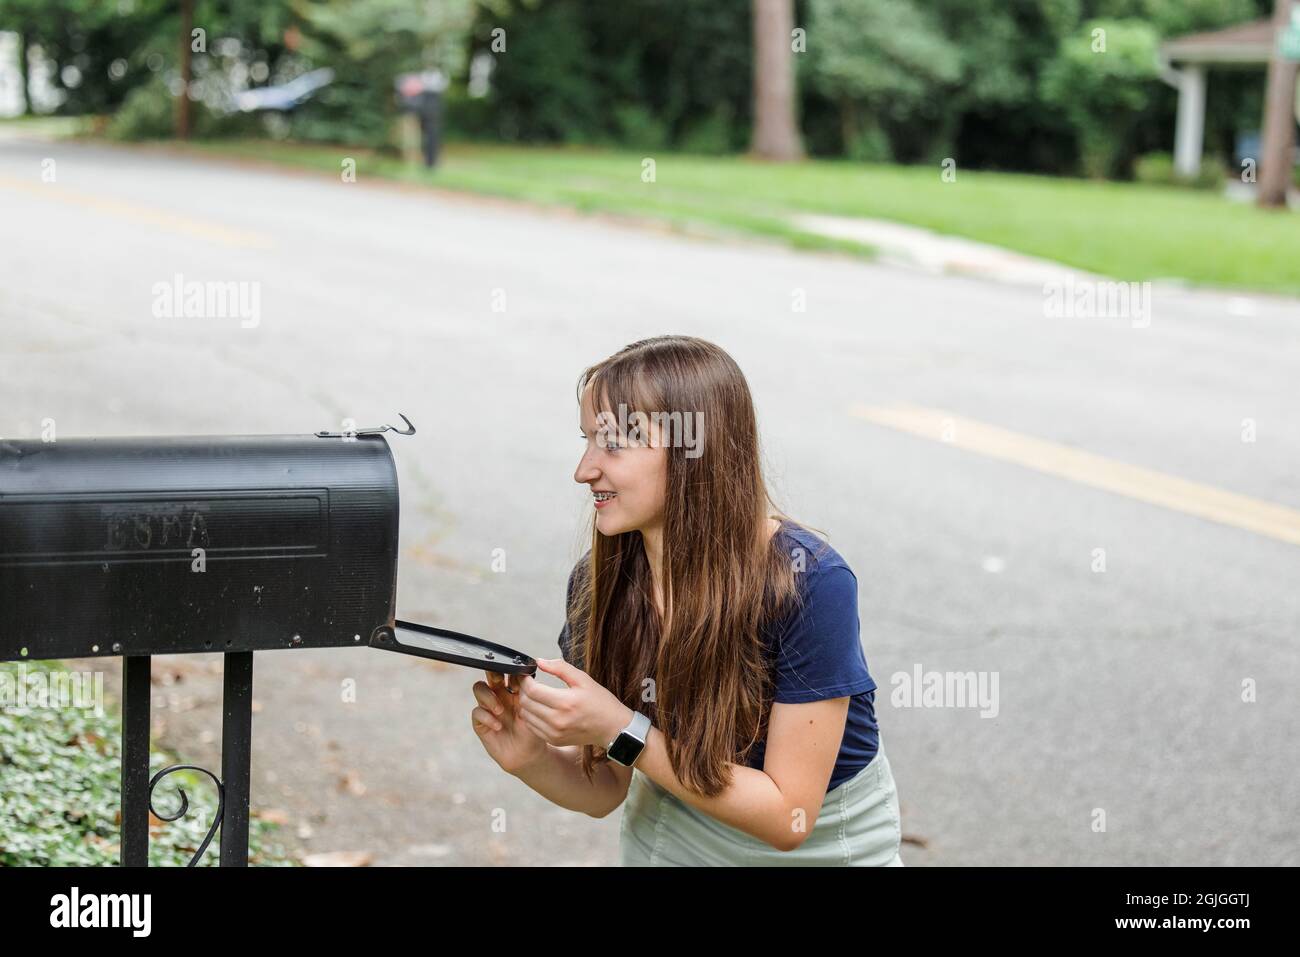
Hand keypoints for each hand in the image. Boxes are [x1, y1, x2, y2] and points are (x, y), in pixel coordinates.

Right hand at [471, 670, 548, 774]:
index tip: (517, 677)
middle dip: (493, 673)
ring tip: (500, 710)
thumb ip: (530, 696)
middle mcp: (500, 696)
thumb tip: (528, 679)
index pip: (508, 672)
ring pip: (479, 688)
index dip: (510, 670)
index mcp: (514, 690)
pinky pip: (477, 712)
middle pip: (490, 675)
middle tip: (499, 680)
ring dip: (488, 696)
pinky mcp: (482, 723)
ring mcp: (489, 708)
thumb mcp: (536, 712)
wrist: (528, 755)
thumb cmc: (534, 732)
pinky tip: (499, 726)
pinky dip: (487, 717)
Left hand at [516, 658, 633, 748]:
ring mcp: (554, 733)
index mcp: (565, 703)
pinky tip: (538, 708)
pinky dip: (531, 716)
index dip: (525, 680)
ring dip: (525, 703)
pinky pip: (532, 727)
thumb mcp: (583, 679)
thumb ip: (560, 667)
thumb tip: (539, 661)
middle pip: (526, 703)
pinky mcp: (554, 740)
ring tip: (532, 694)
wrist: (612, 728)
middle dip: (522, 690)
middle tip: (527, 683)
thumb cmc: (600, 702)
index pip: (532, 690)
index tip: (526, 674)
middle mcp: (558, 720)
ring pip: (526, 715)